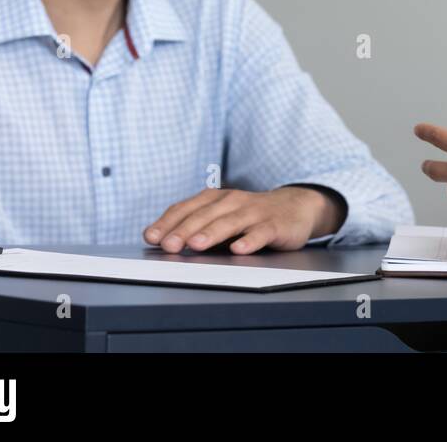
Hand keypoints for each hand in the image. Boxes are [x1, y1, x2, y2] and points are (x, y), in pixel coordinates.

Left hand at [143, 186, 342, 254]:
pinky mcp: (275, 225)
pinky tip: (239, 249)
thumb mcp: (222, 216)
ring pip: (230, 222)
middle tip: (169, 245)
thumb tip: (163, 241)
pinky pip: (261, 232)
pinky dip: (250, 240)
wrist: (295, 207)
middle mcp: (233, 201)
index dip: (168, 222)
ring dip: (212, 232)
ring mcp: (254, 212)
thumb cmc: (251, 215)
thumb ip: (197, 226)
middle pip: (205, 215)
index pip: (186, 208)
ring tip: (197, 244)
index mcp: (215, 199)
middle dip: (185, 230)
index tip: (151, 237)